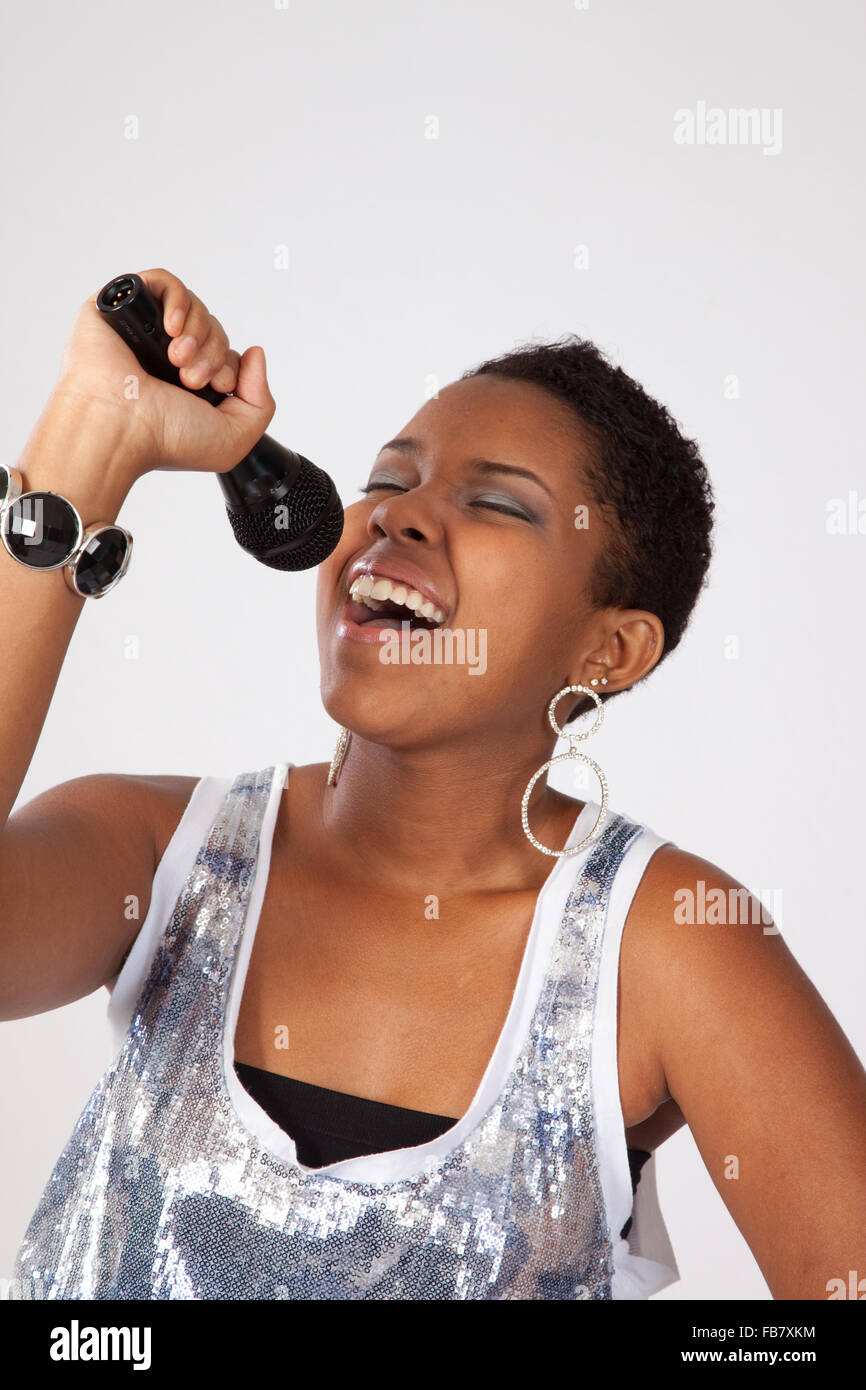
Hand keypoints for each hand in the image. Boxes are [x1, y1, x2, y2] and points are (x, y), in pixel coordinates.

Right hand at [53, 267, 276, 480]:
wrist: (120, 428)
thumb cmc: (165, 439)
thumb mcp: (234, 438)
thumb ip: (262, 402)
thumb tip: (255, 354)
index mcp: (187, 385)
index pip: (225, 355)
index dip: (230, 365)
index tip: (220, 386)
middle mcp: (164, 358)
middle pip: (213, 330)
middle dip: (214, 351)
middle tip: (193, 378)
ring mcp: (143, 332)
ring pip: (193, 307)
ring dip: (197, 332)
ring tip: (178, 359)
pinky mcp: (120, 308)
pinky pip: (163, 282)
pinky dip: (178, 299)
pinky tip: (172, 328)